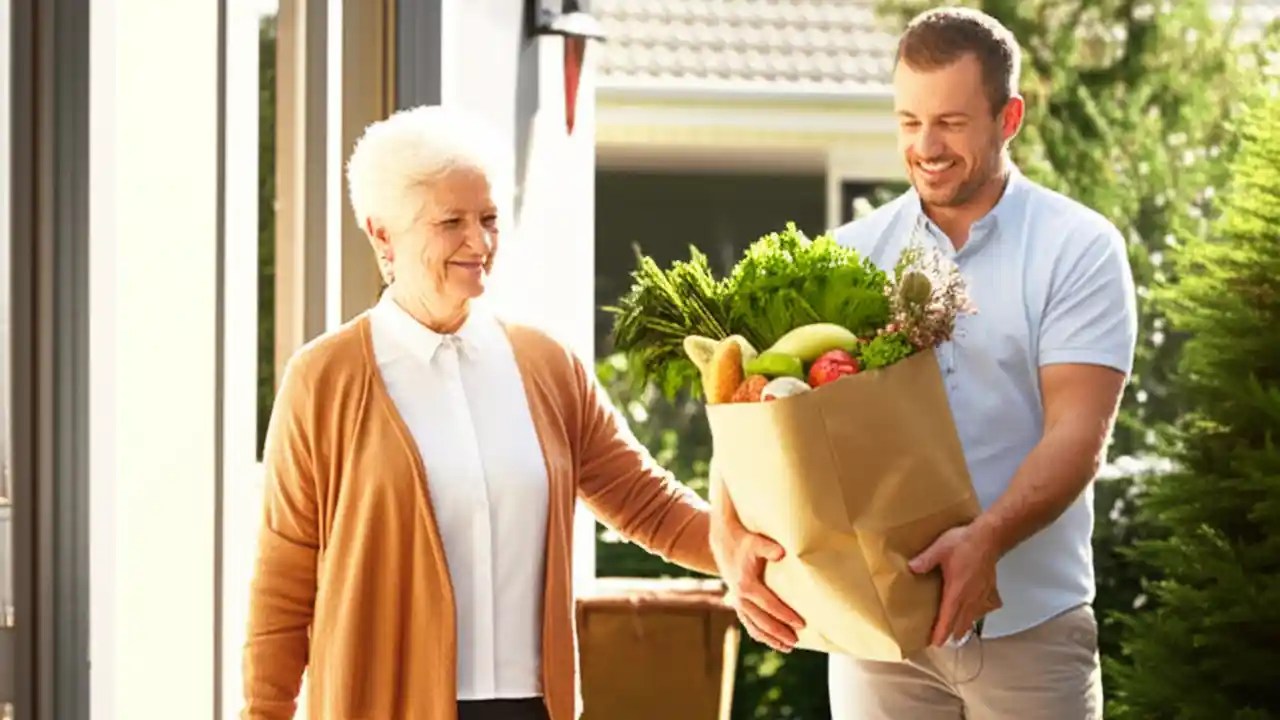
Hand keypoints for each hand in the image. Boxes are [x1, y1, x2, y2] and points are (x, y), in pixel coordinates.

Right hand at [710, 519, 805, 652]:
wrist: (723, 542)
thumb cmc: (744, 541)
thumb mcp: (756, 541)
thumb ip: (769, 548)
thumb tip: (782, 552)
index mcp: (746, 585)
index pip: (769, 605)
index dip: (785, 616)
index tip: (801, 624)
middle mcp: (740, 597)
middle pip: (762, 621)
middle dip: (779, 632)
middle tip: (797, 641)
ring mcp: (738, 602)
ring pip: (754, 626)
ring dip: (770, 638)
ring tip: (788, 647)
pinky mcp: (738, 603)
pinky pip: (749, 623)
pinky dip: (760, 634)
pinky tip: (773, 642)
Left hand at [909, 522, 1002, 645]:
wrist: (989, 536)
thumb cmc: (963, 543)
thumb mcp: (939, 549)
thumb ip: (925, 560)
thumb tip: (911, 568)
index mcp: (956, 591)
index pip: (948, 618)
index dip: (942, 632)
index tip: (936, 643)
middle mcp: (970, 597)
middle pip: (962, 622)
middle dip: (952, 633)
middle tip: (943, 640)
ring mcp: (982, 594)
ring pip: (974, 617)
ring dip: (965, 625)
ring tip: (958, 632)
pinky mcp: (990, 588)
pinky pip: (986, 606)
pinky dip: (981, 612)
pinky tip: (978, 612)